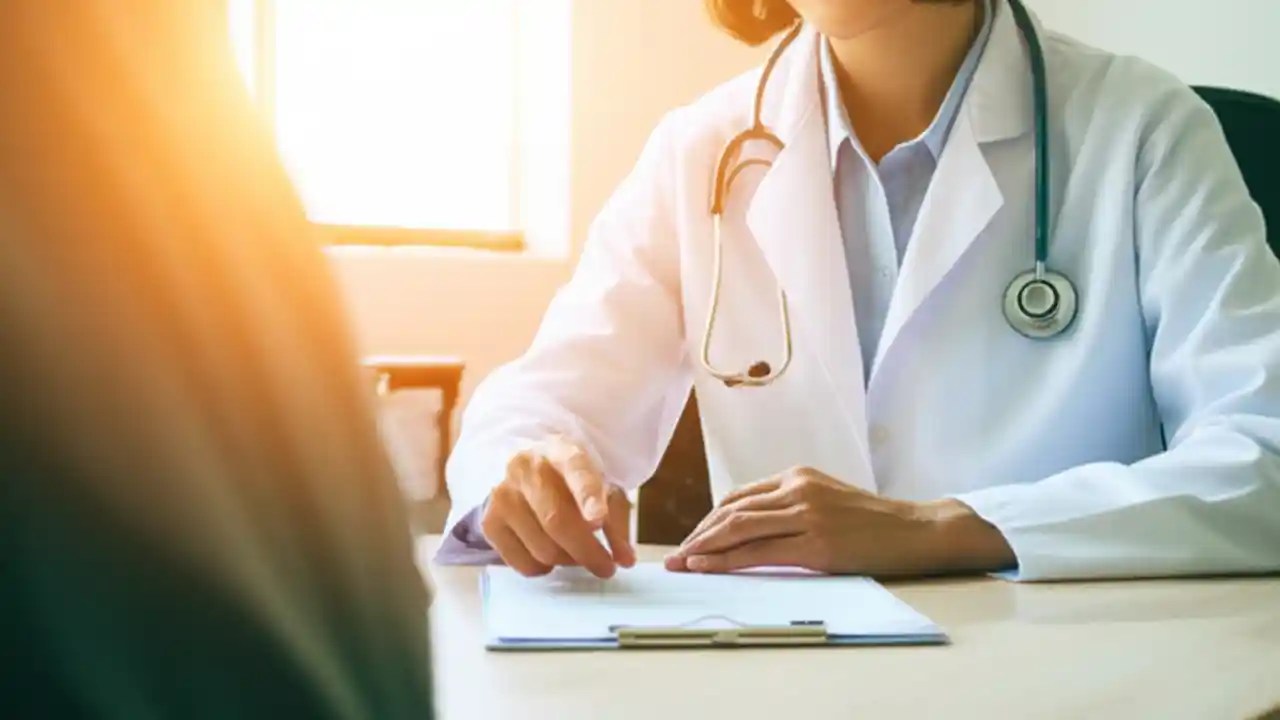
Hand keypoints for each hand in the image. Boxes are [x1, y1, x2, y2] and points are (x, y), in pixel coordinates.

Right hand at [482, 435, 635, 578]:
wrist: (524, 464)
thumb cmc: (570, 479)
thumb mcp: (601, 485)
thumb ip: (617, 520)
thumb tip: (624, 560)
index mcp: (562, 451)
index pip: (576, 473)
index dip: (588, 497)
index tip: (597, 521)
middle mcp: (526, 469)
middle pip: (557, 521)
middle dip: (588, 552)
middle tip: (606, 568)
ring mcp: (503, 495)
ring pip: (543, 549)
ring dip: (569, 561)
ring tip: (577, 552)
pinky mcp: (490, 522)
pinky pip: (524, 564)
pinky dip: (545, 567)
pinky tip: (551, 552)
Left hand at [664, 467, 1013, 575]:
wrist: (918, 530)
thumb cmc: (873, 523)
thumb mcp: (827, 500)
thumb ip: (792, 506)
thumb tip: (750, 528)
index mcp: (798, 476)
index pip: (740, 496)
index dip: (710, 518)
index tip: (692, 538)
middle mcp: (798, 489)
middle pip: (733, 510)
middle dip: (699, 534)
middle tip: (676, 555)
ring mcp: (808, 514)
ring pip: (740, 528)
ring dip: (705, 546)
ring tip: (683, 564)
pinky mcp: (818, 543)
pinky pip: (760, 552)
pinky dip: (727, 560)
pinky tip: (708, 567)